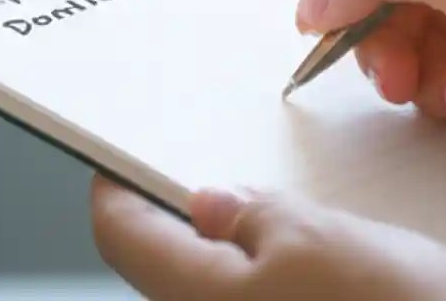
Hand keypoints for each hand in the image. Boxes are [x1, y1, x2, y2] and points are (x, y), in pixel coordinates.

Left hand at [90, 175, 445, 300]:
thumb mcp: (320, 238)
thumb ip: (253, 216)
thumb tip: (212, 205)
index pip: (122, 238)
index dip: (117, 189)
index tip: (118, 158)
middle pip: (172, 265)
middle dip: (192, 214)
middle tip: (222, 169)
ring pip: (229, 284)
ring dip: (247, 242)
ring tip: (294, 209)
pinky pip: (274, 299)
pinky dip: (286, 268)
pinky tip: (329, 251)